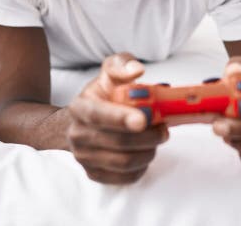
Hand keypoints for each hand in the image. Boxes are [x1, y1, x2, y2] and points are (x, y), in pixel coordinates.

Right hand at [67, 53, 168, 183]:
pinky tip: (145, 151)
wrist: (86, 121)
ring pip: (124, 162)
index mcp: (79, 107)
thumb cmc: (104, 94)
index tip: (143, 120)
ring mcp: (84, 157)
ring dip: (148, 151)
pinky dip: (143, 166)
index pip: (97, 115)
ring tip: (156, 139)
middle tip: (164, 129)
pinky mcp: (95, 174)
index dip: (120, 118)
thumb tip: (137, 71)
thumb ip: (122, 64)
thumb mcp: (110, 72)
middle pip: (117, 143)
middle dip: (148, 137)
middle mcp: (77, 134)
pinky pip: (126, 177)